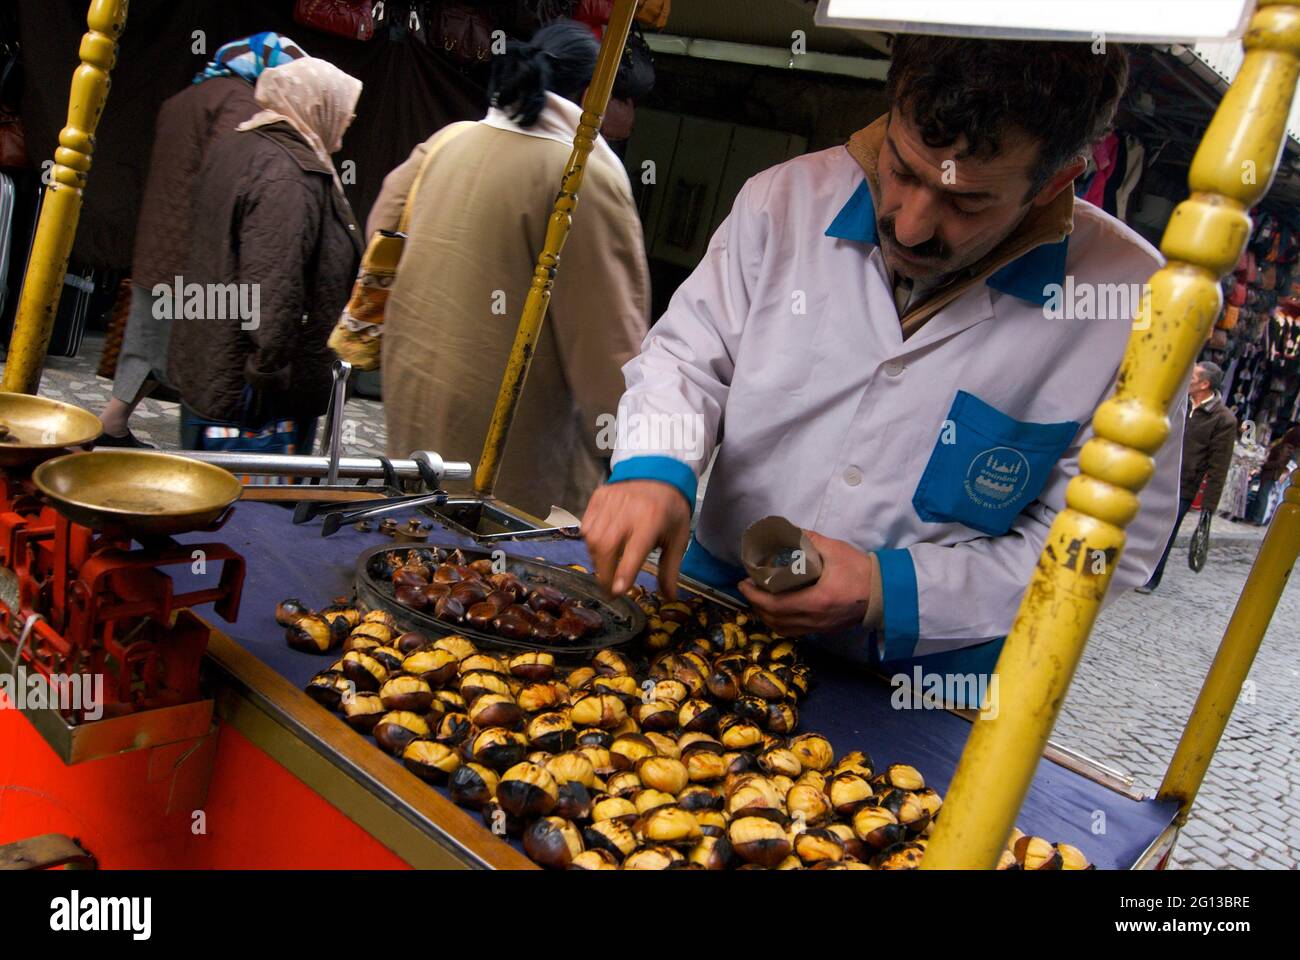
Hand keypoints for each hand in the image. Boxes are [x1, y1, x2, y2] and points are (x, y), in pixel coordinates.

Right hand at [583, 480, 690, 598]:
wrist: (659, 471)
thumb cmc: (670, 510)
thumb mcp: (678, 539)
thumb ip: (670, 569)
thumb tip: (670, 598)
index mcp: (652, 519)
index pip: (635, 549)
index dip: (624, 571)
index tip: (617, 591)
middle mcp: (628, 509)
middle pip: (606, 546)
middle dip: (604, 573)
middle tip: (610, 590)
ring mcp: (610, 501)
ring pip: (592, 538)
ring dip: (596, 559)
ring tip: (607, 568)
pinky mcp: (598, 496)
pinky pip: (586, 525)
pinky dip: (590, 541)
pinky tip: (602, 547)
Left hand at [738, 531, 874, 635]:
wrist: (885, 593)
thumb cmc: (860, 571)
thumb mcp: (834, 550)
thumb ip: (809, 539)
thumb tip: (786, 530)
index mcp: (816, 601)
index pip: (776, 605)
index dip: (755, 596)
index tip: (745, 583)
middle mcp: (815, 619)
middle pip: (775, 619)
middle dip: (756, 605)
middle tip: (749, 588)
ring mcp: (819, 628)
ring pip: (783, 629)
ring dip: (766, 615)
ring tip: (759, 599)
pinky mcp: (824, 630)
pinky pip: (794, 631)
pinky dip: (780, 623)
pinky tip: (777, 611)